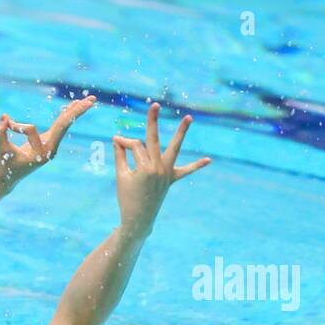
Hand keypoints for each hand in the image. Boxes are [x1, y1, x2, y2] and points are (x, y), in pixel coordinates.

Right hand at [0, 95, 96, 190]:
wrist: (8, 179)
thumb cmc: (4, 166)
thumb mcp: (1, 150)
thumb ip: (0, 134)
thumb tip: (4, 116)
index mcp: (41, 154)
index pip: (31, 130)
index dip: (16, 126)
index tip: (6, 128)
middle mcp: (50, 149)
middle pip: (64, 126)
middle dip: (76, 112)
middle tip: (92, 100)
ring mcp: (50, 144)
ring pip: (64, 124)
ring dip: (75, 111)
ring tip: (89, 100)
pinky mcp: (47, 140)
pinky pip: (59, 125)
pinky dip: (65, 114)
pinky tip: (74, 105)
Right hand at [112, 102, 210, 234]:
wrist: (138, 219)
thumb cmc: (126, 198)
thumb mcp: (121, 176)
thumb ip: (120, 156)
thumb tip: (117, 140)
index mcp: (145, 167)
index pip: (135, 147)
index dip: (124, 143)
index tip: (115, 141)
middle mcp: (158, 168)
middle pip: (154, 140)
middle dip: (153, 121)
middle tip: (155, 105)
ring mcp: (166, 173)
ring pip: (175, 149)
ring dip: (182, 133)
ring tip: (189, 117)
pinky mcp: (171, 180)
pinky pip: (185, 171)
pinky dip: (196, 166)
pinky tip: (208, 160)